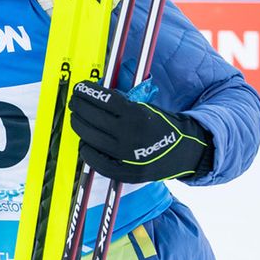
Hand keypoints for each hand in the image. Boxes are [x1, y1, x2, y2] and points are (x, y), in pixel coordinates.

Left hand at [67, 80, 211, 182]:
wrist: (185, 151)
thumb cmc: (164, 125)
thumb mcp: (146, 107)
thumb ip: (123, 101)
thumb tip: (97, 93)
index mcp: (136, 115)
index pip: (103, 99)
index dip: (88, 92)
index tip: (80, 88)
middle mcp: (129, 135)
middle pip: (92, 117)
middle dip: (79, 106)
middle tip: (74, 100)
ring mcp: (125, 155)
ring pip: (90, 137)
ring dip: (78, 125)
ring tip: (76, 117)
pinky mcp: (125, 172)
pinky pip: (96, 161)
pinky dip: (86, 150)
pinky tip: (84, 142)